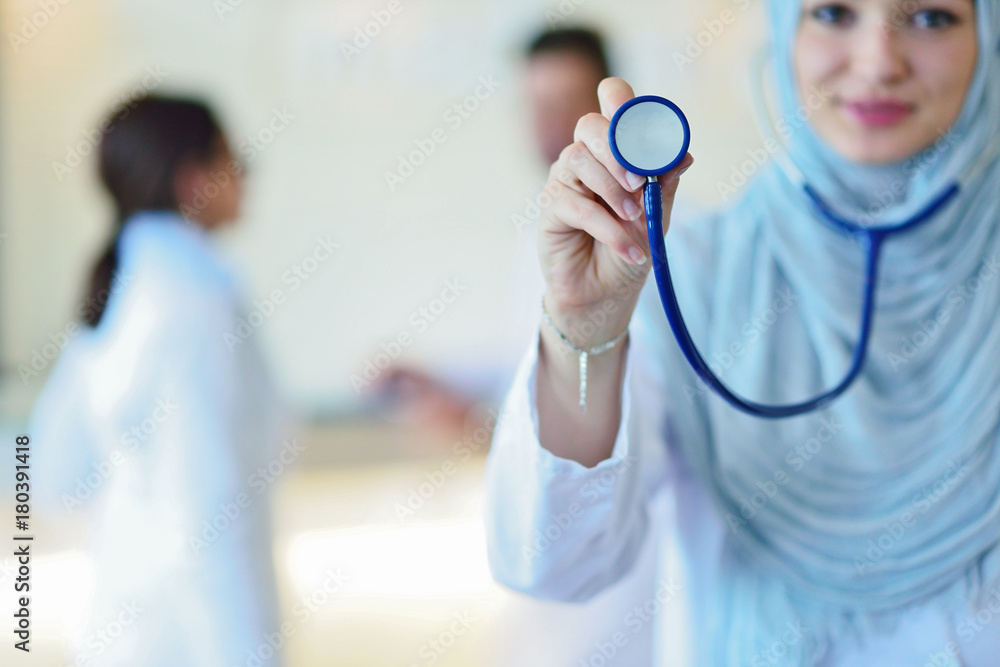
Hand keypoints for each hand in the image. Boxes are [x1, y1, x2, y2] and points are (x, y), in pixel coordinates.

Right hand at [537, 77, 692, 347]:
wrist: (606, 293)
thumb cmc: (630, 247)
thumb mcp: (657, 215)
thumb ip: (665, 183)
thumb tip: (684, 155)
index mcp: (613, 150)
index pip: (611, 103)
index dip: (623, 103)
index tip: (646, 130)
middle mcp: (585, 159)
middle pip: (589, 125)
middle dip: (618, 149)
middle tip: (640, 183)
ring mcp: (564, 181)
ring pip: (578, 159)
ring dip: (612, 189)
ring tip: (634, 218)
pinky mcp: (550, 209)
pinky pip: (576, 206)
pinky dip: (608, 228)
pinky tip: (629, 249)